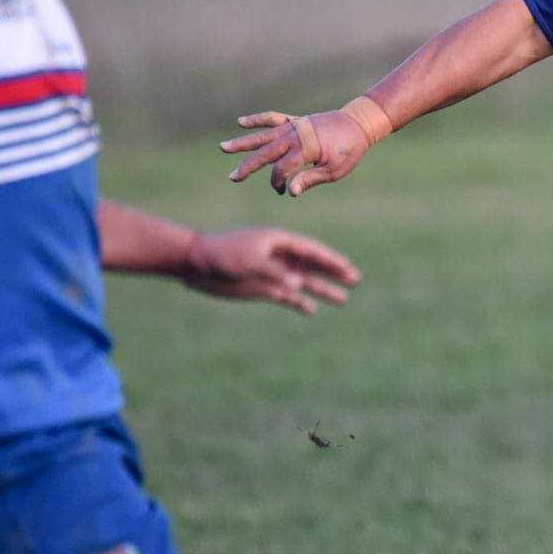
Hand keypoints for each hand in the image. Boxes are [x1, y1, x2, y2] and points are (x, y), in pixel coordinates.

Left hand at [183, 227, 360, 314]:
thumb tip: (299, 285)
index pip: (311, 251)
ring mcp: (272, 273)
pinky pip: (287, 296)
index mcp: (278, 242)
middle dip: (334, 273)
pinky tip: (312, 311)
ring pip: (303, 282)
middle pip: (312, 266)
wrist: (196, 263)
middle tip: (355, 279)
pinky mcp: (262, 288)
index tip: (347, 268)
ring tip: (343, 299)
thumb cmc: (222, 254)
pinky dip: (299, 303)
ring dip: (322, 290)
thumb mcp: (249, 261)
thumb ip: (275, 273)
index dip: (330, 260)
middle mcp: (279, 257)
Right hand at [222, 109, 371, 197]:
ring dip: (243, 142)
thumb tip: (291, 191)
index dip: (278, 182)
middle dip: (248, 166)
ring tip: (224, 147)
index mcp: (304, 150)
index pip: (281, 169)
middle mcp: (294, 137)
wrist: (358, 124)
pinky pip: (272, 118)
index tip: (281, 191)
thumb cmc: (348, 150)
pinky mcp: (294, 121)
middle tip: (232, 177)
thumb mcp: (335, 170)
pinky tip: (241, 122)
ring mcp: (292, 127)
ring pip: (263, 135)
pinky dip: (257, 119)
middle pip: (265, 153)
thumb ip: (310, 179)